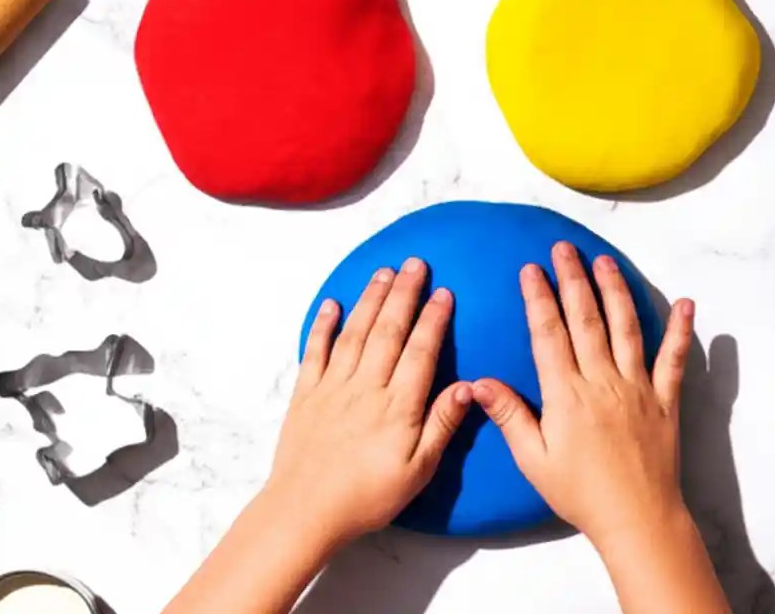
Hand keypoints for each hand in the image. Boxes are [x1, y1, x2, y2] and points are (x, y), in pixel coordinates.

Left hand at [265, 258, 471, 546]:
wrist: (305, 512)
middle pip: (388, 331)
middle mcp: (366, 388)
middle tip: (415, 263)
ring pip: (355, 332)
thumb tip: (469, 387)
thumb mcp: (417, 471)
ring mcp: (332, 388)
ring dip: (371, 299)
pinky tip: (332, 303)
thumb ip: (441, 425)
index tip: (444, 291)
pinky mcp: (305, 395)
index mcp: (398, 406)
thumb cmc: (367, 497)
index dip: (433, 319)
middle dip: (404, 293)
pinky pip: (315, 351)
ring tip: (384, 272)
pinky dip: (323, 325)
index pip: (420, 351)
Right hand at [472, 242, 692, 546]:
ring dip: (615, 290)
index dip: (539, 298)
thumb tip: (479, 382)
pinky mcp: (665, 401)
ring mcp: (637, 388)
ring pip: (626, 328)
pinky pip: (674, 360)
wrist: (636, 518)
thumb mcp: (533, 459)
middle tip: (564, 248)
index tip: (531, 269)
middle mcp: (602, 382)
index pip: (549, 334)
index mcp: (566, 394)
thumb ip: (509, 416)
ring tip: (604, 261)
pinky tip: (686, 304)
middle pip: (586, 319)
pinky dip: (681, 331)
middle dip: (573, 279)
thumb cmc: (580, 493)